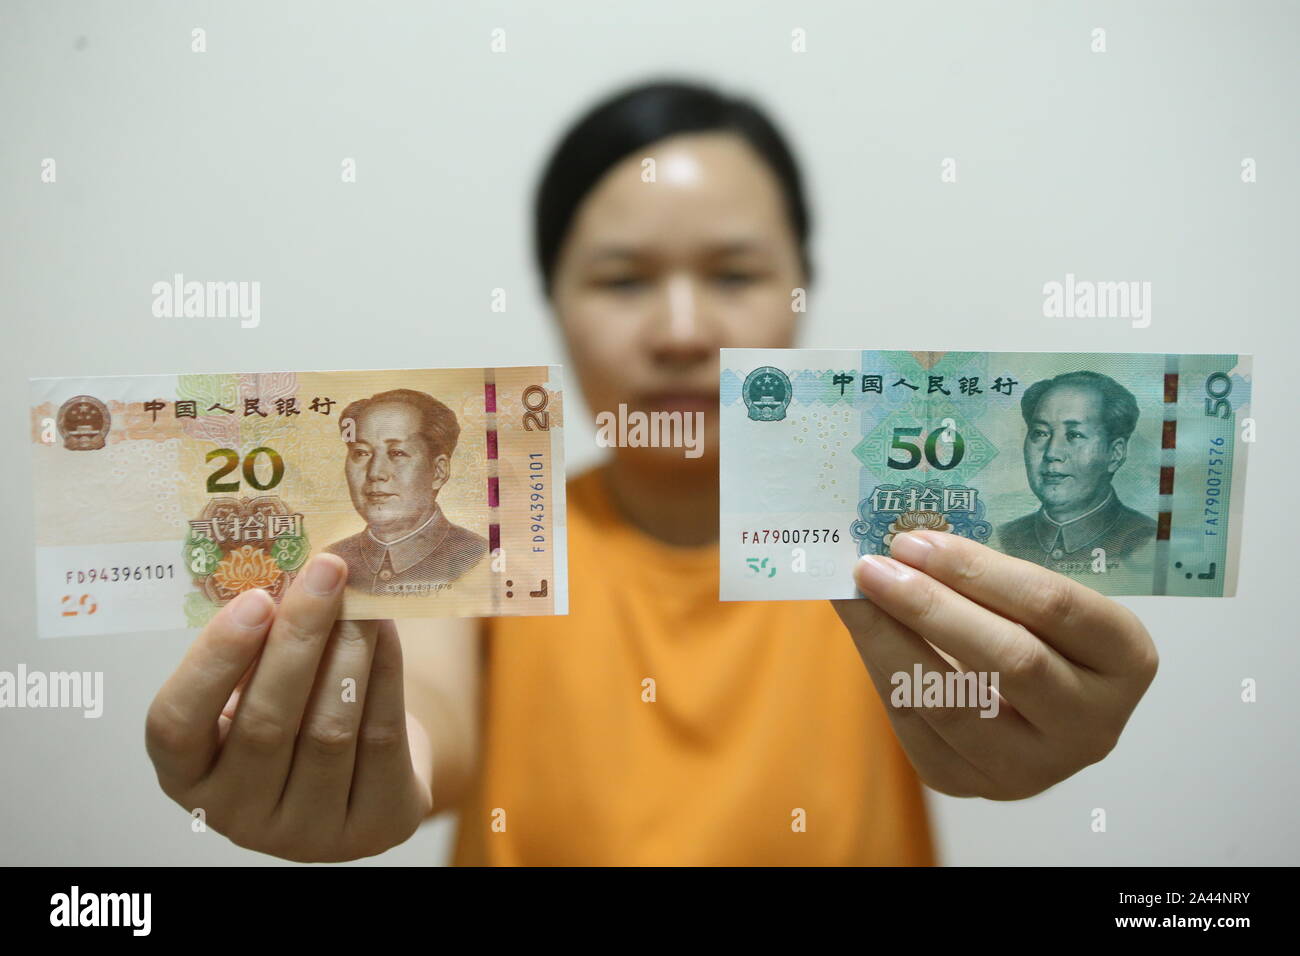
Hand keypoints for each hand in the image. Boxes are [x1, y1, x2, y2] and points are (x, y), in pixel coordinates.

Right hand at [145, 554, 432, 861]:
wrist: (364, 769)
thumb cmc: (294, 708)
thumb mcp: (255, 683)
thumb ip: (260, 641)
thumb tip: (296, 571)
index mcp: (188, 776)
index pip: (176, 726)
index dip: (213, 660)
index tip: (254, 598)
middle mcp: (238, 815)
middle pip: (265, 724)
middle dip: (299, 637)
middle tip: (326, 571)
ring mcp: (306, 833)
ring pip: (328, 731)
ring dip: (349, 649)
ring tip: (364, 596)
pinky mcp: (372, 828)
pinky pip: (381, 739)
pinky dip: (386, 673)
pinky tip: (386, 629)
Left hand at [833, 530, 1157, 799]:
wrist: (1020, 712)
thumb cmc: (1028, 630)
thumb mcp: (1033, 600)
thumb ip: (986, 576)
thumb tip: (901, 544)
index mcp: (1126, 659)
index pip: (1053, 606)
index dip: (978, 571)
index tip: (915, 541)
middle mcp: (1092, 723)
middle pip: (1010, 659)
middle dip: (931, 606)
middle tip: (874, 567)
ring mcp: (1034, 767)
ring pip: (953, 702)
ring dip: (891, 640)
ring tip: (855, 595)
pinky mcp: (972, 783)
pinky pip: (917, 726)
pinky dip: (881, 669)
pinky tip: (862, 629)